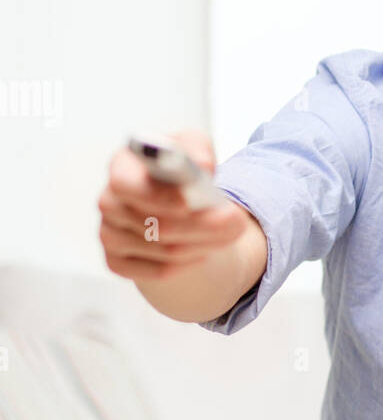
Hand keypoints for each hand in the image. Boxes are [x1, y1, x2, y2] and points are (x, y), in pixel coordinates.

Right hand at [98, 130, 246, 281]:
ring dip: (204, 243)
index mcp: (122, 167)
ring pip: (165, 251)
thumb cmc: (177, 172)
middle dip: (202, 226)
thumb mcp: (191, 148)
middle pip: (155, 225)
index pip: (127, 185)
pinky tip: (203, 250)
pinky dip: (189, 263)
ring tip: (229, 233)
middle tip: (237, 223)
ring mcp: (109, 234)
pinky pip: (159, 271)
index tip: (188, 202)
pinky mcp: (117, 262)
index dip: (158, 197)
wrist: (170, 203)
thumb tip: (202, 165)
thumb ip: (196, 149)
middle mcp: (109, 202)